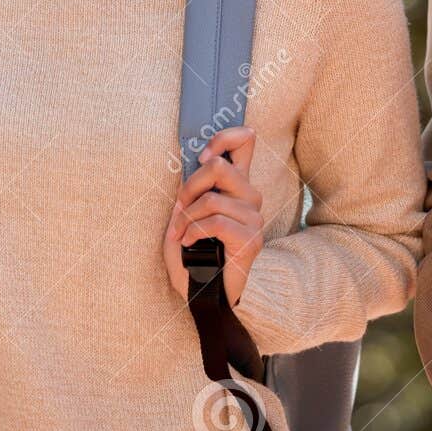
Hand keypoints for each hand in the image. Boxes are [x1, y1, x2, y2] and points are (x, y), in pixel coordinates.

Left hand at [163, 125, 263, 305]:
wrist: (202, 293)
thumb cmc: (193, 253)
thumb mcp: (187, 212)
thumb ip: (194, 186)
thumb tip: (192, 160)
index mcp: (236, 185)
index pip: (245, 140)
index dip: (223, 137)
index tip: (202, 154)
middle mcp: (249, 197)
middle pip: (219, 166)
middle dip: (188, 188)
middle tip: (178, 210)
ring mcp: (253, 219)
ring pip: (212, 199)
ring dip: (186, 218)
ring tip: (180, 234)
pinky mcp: (251, 240)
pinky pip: (215, 223)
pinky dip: (193, 232)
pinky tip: (190, 244)